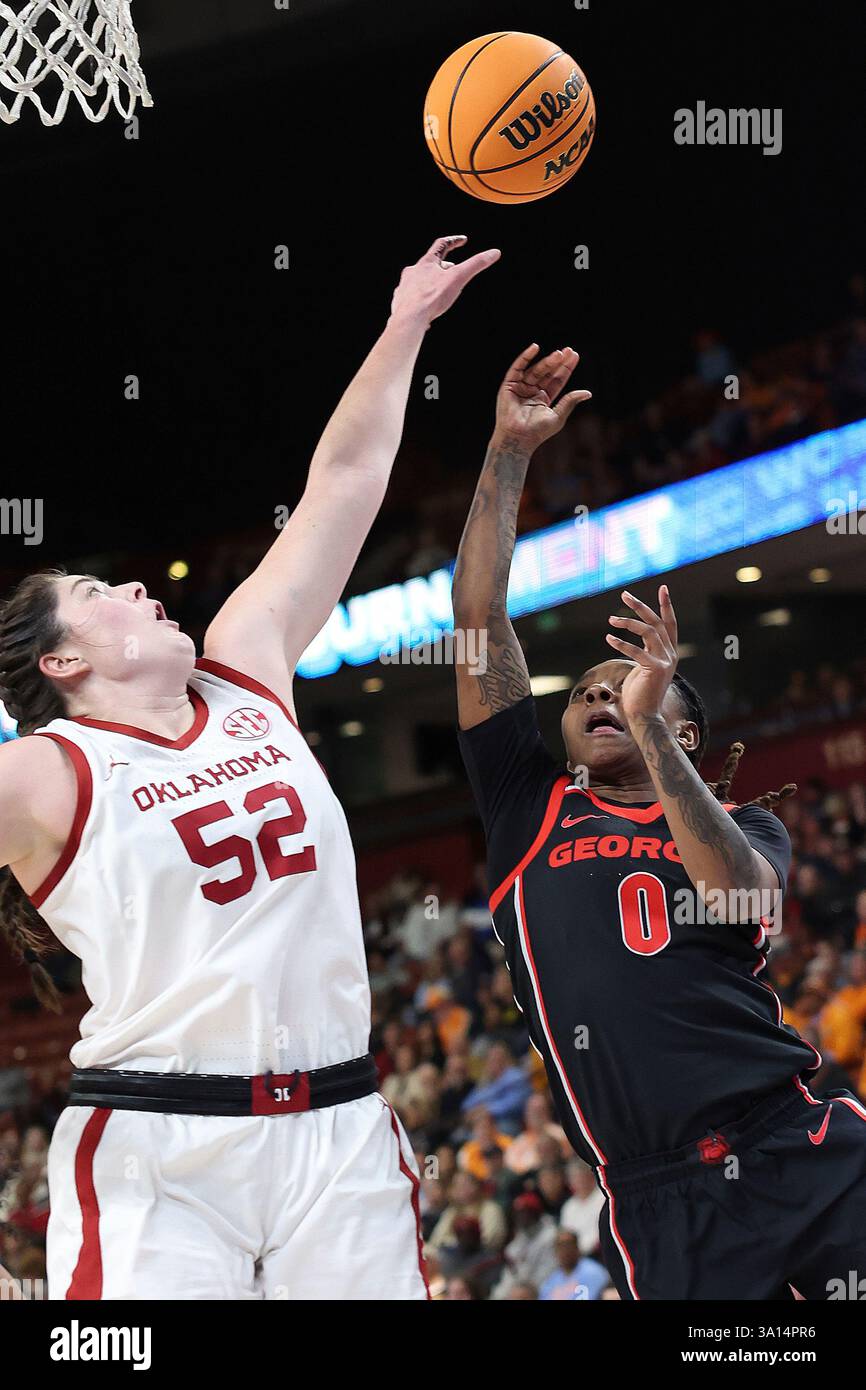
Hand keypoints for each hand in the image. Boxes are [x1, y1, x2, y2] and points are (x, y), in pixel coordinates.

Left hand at [389, 235, 499, 326]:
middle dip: (443, 266)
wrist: (409, 319)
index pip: (442, 245)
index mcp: (426, 263)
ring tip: (439, 291)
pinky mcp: (400, 302)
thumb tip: (495, 252)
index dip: (454, 241)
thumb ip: (476, 264)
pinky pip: (412, 298)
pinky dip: (421, 300)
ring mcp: (405, 286)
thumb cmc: (432, 297)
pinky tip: (426, 309)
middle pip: (430, 264)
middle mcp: (413, 271)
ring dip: (430, 283)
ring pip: (419, 281)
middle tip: (453, 269)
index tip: (463, 240)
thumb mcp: (458, 278)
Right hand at [493, 343, 590, 450]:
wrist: (518, 438)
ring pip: (536, 370)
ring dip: (547, 361)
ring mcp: (520, 388)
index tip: (575, 356)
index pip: (557, 380)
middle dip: (558, 361)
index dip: (565, 368)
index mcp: (543, 399)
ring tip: (559, 353)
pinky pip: (517, 368)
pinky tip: (535, 347)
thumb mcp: (558, 415)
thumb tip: (588, 392)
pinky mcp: (509, 385)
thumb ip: (570, 401)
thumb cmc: (537, 432)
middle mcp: (532, 391)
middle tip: (569, 350)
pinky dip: (525, 357)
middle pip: (547, 372)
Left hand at [606, 585, 678, 723]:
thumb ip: (646, 652)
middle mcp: (671, 654)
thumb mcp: (645, 667)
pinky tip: (609, 638)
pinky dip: (621, 643)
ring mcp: (665, 661)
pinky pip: (637, 650)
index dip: (666, 606)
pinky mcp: (655, 669)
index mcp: (669, 652)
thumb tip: (637, 641)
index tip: (663, 588)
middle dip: (640, 606)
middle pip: (656, 622)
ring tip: (610, 620)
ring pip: (647, 631)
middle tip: (625, 594)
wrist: (644, 715)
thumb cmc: (640, 693)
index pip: (669, 624)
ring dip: (627, 623)